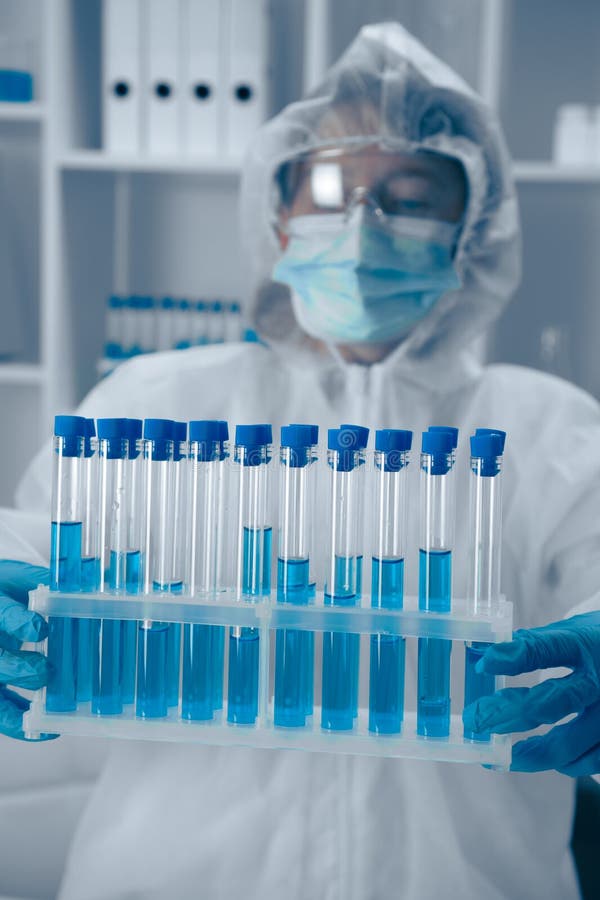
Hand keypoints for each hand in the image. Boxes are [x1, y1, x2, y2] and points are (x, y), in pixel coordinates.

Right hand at [0, 560, 55, 740]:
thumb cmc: (6, 591)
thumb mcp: (21, 578)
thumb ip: (49, 581)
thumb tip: (90, 573)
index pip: (0, 614)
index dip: (18, 622)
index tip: (40, 629)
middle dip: (20, 668)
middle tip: (46, 671)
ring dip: (17, 705)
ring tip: (46, 709)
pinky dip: (18, 723)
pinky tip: (44, 729)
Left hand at [462, 612, 599, 775]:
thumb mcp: (575, 632)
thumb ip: (536, 645)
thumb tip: (487, 654)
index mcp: (585, 644)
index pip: (544, 649)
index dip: (512, 657)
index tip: (484, 664)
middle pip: (551, 702)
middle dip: (509, 714)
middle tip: (477, 720)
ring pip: (568, 746)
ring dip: (529, 753)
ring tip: (502, 755)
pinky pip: (590, 762)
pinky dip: (565, 763)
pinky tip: (548, 758)